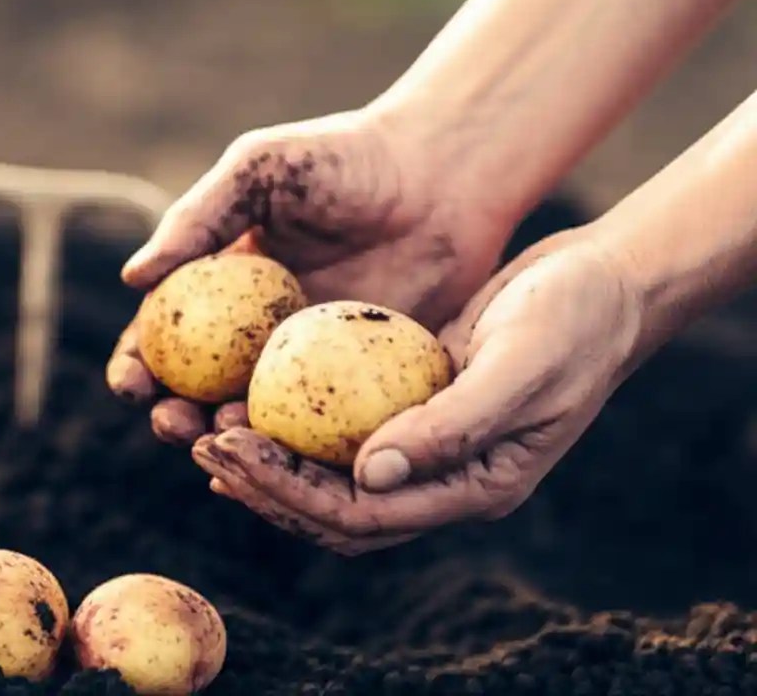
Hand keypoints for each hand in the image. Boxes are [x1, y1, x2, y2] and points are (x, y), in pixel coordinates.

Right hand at [107, 108, 520, 443]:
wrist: (444, 175)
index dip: (136, 367)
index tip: (132, 384)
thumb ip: (197, 218)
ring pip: (257, 420)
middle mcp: (255, 336)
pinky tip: (288, 453)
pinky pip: (323, 427)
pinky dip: (300, 448)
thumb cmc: (344, 160)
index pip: (162, 339)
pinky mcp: (362, 387)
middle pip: (198, 394)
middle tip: (176, 426)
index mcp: (218, 292)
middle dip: (175, 419)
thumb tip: (132, 278)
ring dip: (231, 439)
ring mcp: (309, 366)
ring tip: (226, 436)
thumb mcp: (259, 171)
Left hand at [191, 228, 644, 554]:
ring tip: (205, 434)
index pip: (362, 514)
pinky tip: (248, 408)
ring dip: (269, 466)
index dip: (289, 491)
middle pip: (334, 512)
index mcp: (473, 488)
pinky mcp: (412, 412)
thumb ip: (452, 425)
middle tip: (198, 445)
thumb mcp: (520, 365)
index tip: (230, 451)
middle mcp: (444, 482)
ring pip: (331, 481)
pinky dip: (295, 432)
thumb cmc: (573, 320)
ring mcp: (427, 451)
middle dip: (263, 486)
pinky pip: (341, 437)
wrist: (602, 286)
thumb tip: (368, 475)